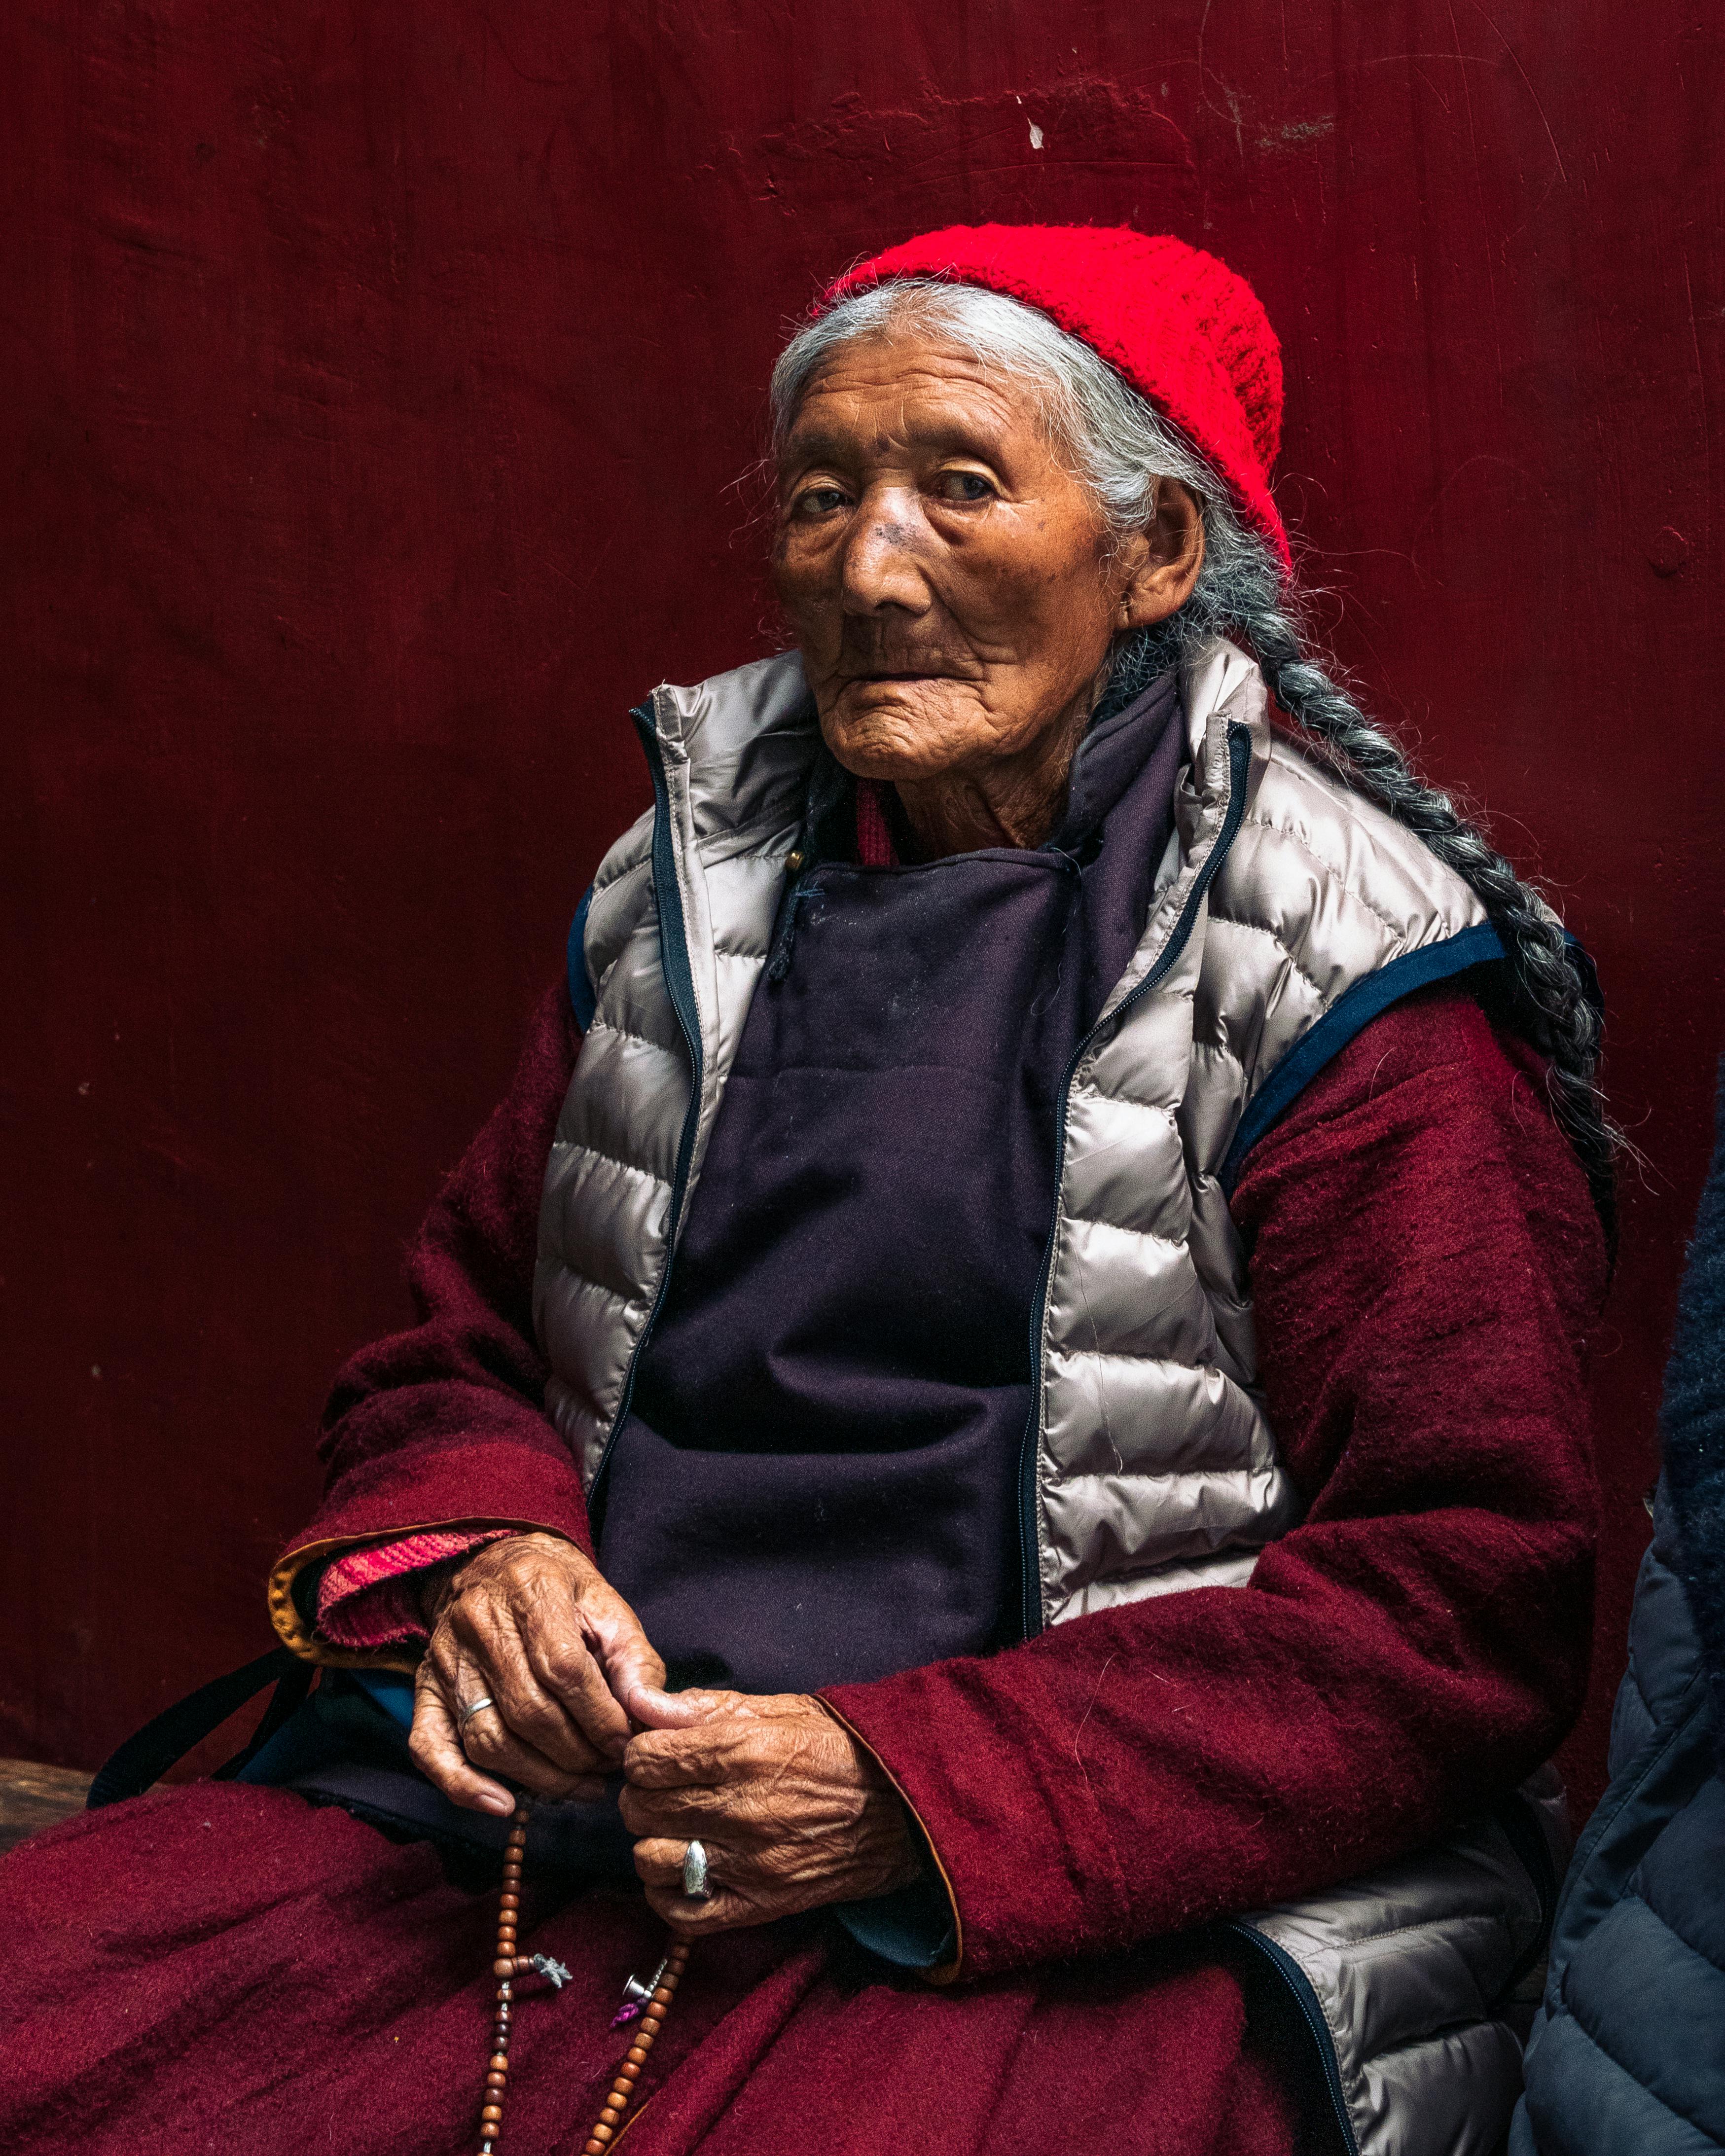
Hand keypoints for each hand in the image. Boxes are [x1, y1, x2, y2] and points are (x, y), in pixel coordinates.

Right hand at [409, 1533, 664, 1815]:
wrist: (495, 1563)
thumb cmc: (561, 1591)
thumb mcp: (607, 1606)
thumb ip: (634, 1659)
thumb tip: (652, 1714)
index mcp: (531, 1590)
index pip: (564, 1670)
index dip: (599, 1718)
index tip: (625, 1744)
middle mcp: (479, 1623)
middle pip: (527, 1712)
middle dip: (576, 1755)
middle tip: (607, 1769)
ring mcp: (446, 1658)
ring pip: (487, 1738)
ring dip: (539, 1777)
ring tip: (579, 1786)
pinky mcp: (424, 1686)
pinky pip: (429, 1747)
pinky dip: (463, 1785)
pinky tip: (504, 1805)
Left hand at [617, 1689, 923, 1933]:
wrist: (900, 1809)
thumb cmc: (836, 1749)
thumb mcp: (778, 1708)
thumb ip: (704, 1706)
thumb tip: (642, 1701)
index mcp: (742, 1750)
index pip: (645, 1758)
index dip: (644, 1753)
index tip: (660, 1753)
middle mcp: (739, 1808)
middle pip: (641, 1807)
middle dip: (645, 1794)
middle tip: (669, 1789)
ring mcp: (747, 1862)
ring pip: (650, 1858)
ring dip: (654, 1841)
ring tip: (678, 1828)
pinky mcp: (758, 1905)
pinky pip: (680, 1911)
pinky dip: (669, 1892)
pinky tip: (684, 1869)